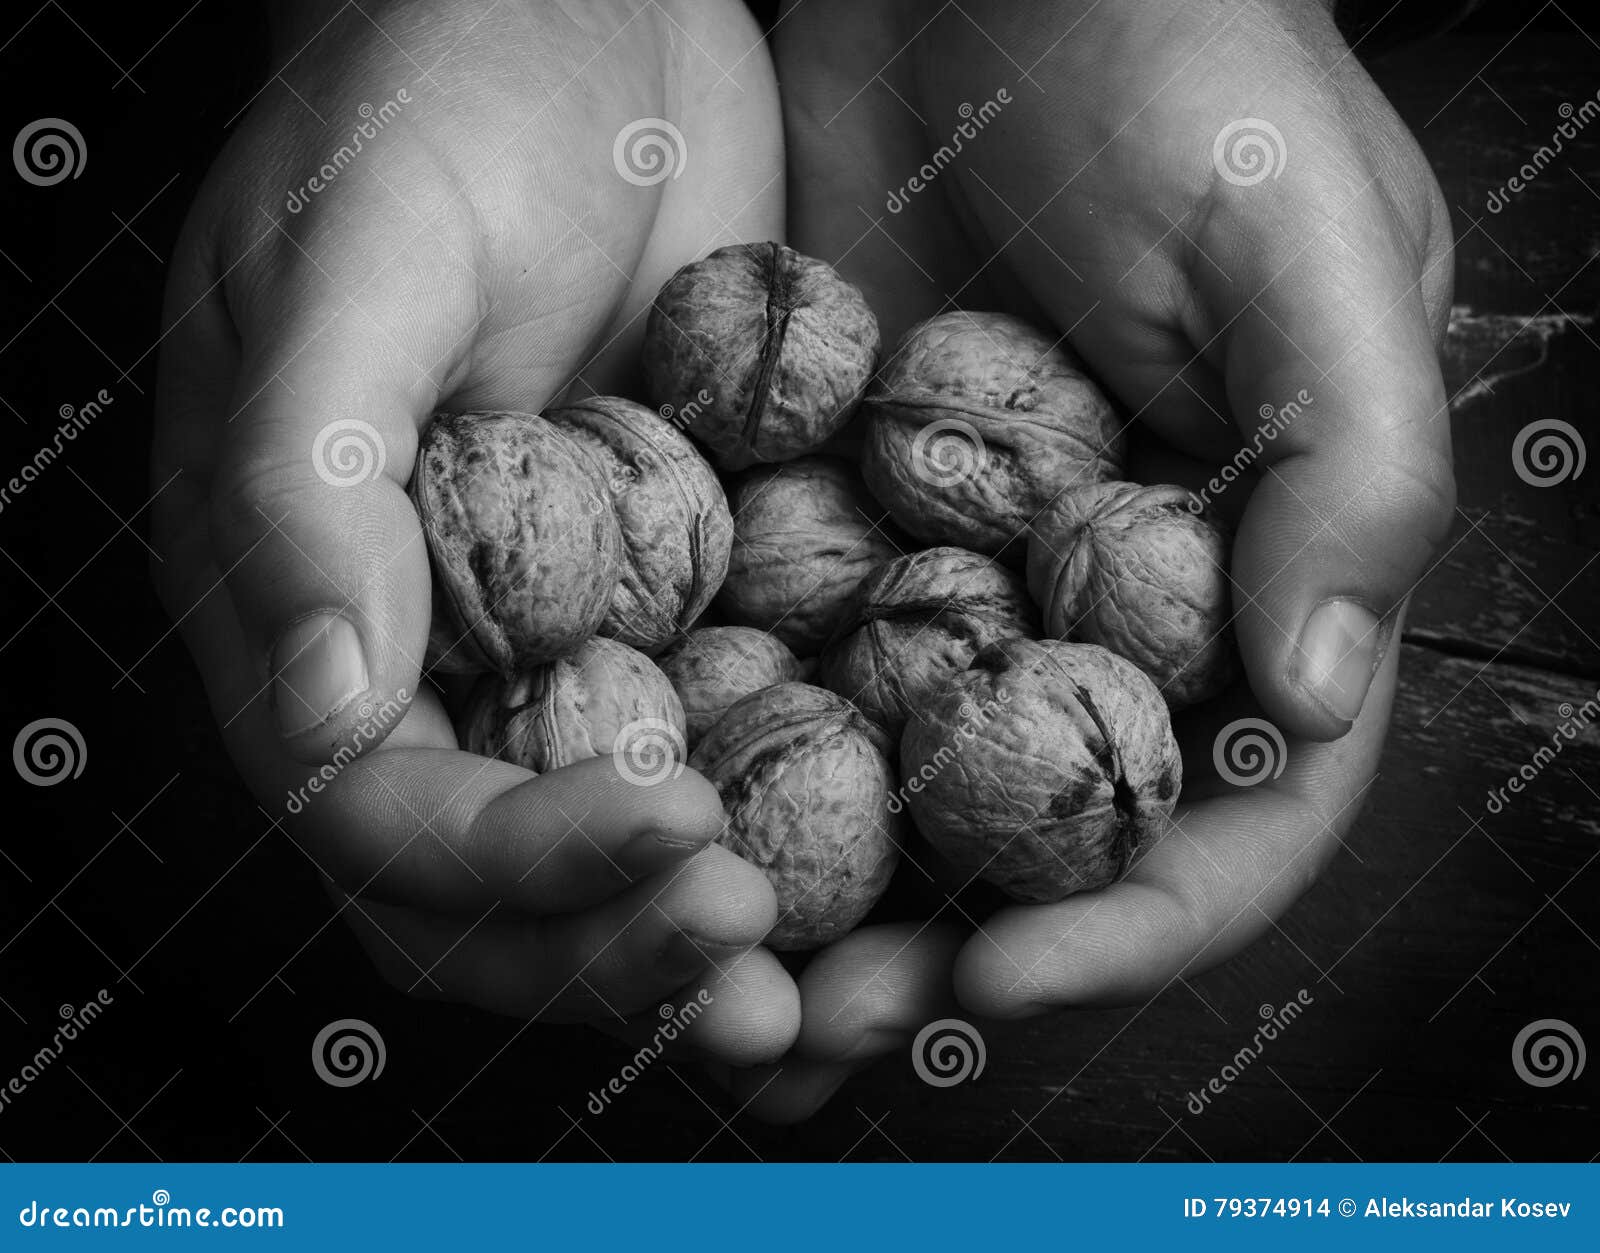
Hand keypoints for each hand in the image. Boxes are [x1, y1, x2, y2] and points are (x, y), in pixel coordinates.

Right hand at [151, 0, 799, 1060]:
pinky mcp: (694, 600)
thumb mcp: (353, 260)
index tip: (678, 843)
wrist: (586, 11)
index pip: (385, 812)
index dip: (518, 864)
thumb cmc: (436, 94)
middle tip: (771, 978)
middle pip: (505, 890)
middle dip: (628, 950)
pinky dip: (815, 838)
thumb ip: (311, 486)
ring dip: (729, 944)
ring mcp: (573, 642)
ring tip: (856, 999)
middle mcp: (442, 657)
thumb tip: (315, 714)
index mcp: (322, 604)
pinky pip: (744, 751)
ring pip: (630, 858)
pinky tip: (909, 887)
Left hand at [733, 0, 1455, 1119]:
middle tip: (823, 1027)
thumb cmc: (1178, 57)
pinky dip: (745, 763)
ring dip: (827, 896)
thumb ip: (1346, 467)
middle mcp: (1120, 606)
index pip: (1233, 813)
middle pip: (1051, 841)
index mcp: (1262, 574)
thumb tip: (1314, 704)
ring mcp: (976, 576)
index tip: (999, 985)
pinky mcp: (846, 521)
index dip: (1132, 925)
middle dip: (951, 953)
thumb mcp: (1306, 239)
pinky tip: (664, 827)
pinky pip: (798, 671)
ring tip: (726, 979)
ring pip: (910, 789)